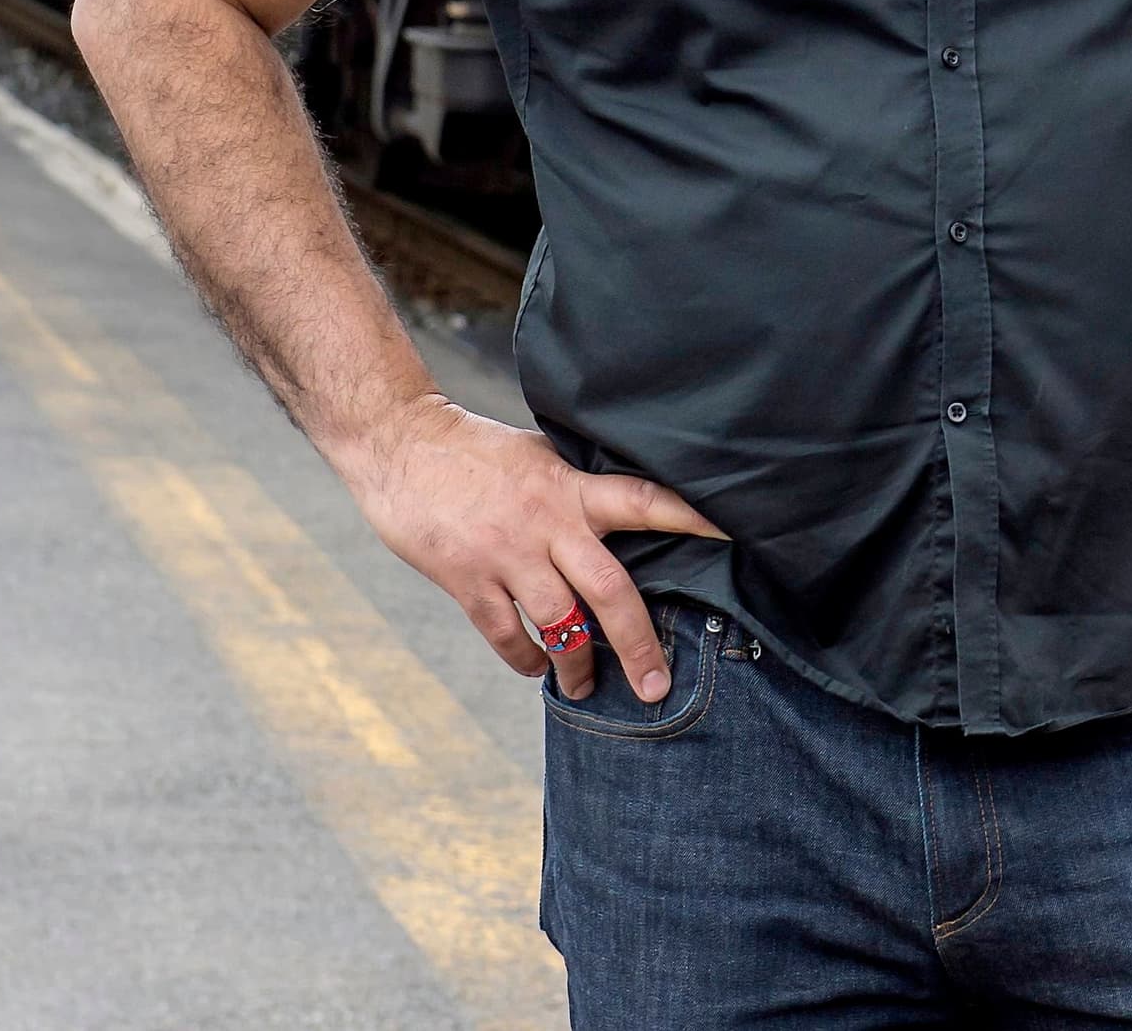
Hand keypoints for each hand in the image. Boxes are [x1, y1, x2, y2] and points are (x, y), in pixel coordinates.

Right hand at [338, 395, 722, 703]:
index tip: (731, 534)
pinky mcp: (466, 578)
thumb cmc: (474, 450)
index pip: (643, 500)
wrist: (400, 444)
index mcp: (570, 489)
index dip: (690, 516)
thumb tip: (619, 517)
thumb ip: (576, 491)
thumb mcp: (539, 457)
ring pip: (559, 624)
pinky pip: (505, 633)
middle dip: (637, 643)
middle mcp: (547, 524)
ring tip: (586, 688)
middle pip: (610, 590)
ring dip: (576, 665)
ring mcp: (506, 554)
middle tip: (656, 684)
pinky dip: (525, 658)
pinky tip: (535, 668)